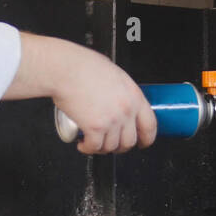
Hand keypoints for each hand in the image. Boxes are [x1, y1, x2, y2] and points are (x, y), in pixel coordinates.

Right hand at [4, 33, 155, 153]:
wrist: (65, 69)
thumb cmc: (83, 66)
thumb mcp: (114, 76)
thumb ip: (121, 92)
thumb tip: (119, 102)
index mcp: (134, 96)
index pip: (150, 125)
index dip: (147, 138)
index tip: (142, 142)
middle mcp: (126, 110)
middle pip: (130, 141)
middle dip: (120, 146)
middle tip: (111, 144)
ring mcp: (112, 121)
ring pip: (111, 147)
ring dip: (101, 148)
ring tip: (92, 141)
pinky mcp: (95, 128)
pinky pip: (94, 147)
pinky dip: (87, 149)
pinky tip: (82, 144)